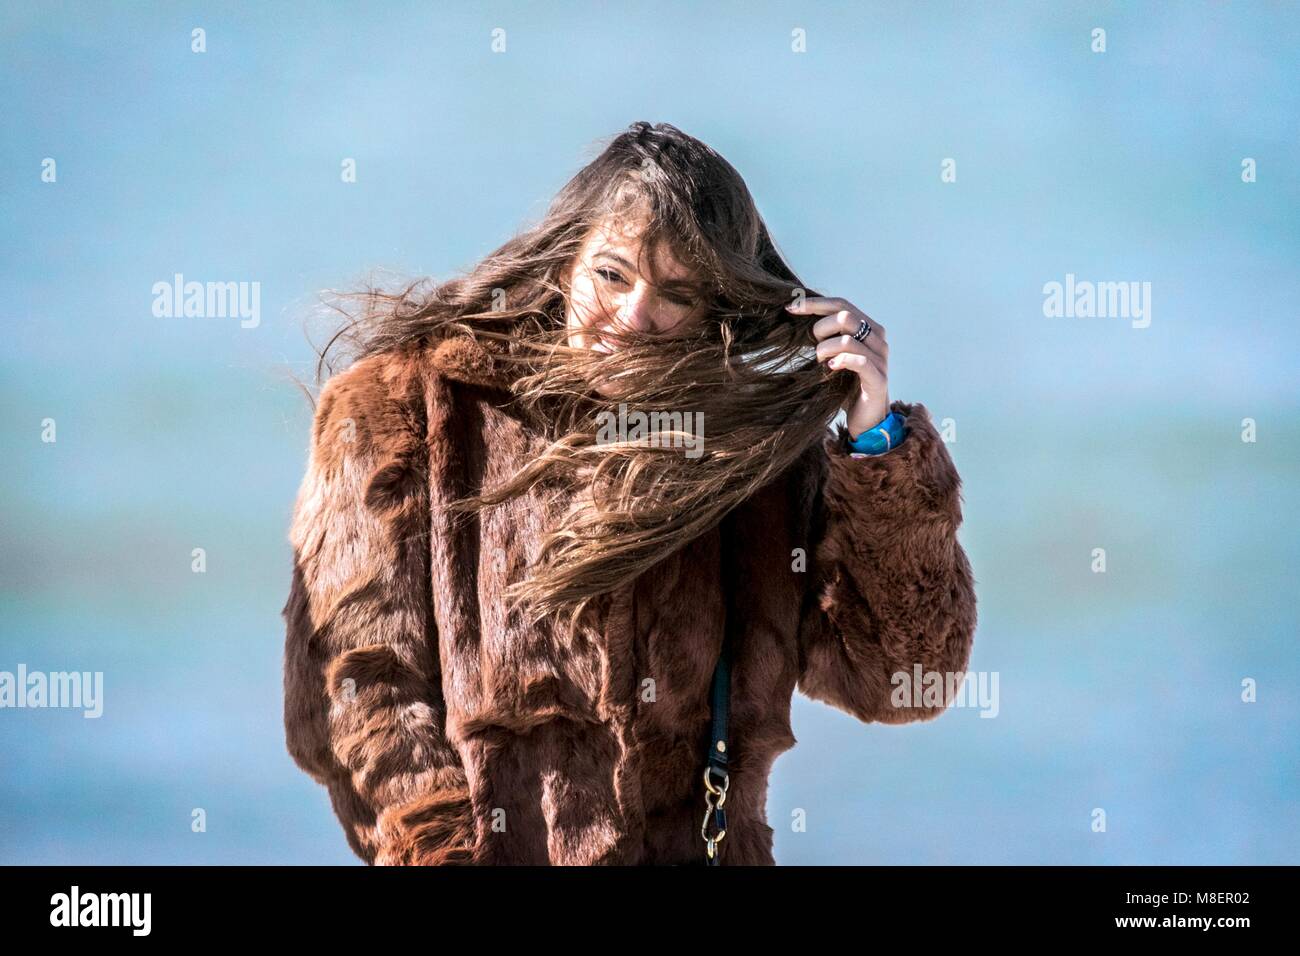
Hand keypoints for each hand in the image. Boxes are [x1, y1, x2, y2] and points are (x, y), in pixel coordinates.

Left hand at [786, 296, 889, 435]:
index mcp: (869, 329)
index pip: (842, 304)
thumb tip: (796, 316)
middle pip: (845, 316)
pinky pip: (859, 361)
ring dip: (825, 348)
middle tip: (812, 346)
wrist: (866, 419)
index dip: (815, 304)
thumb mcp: (834, 356)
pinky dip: (841, 361)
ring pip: (848, 339)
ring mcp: (880, 359)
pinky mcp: (878, 379)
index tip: (790, 308)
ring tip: (819, 361)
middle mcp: (878, 340)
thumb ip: (826, 337)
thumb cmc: (846, 386)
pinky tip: (830, 368)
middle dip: (820, 328)